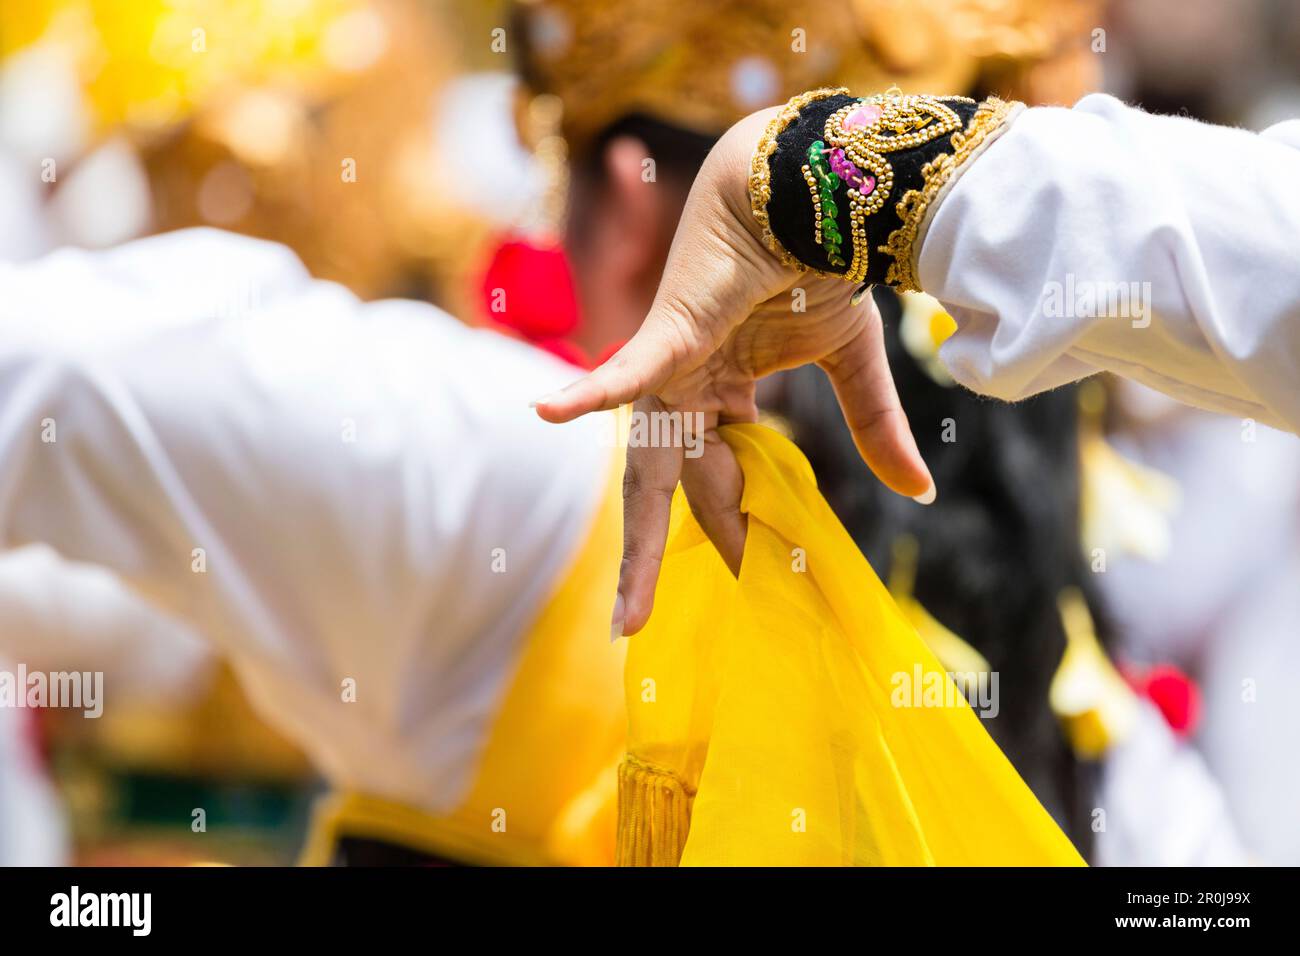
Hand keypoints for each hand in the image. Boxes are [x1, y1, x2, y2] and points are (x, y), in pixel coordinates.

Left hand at [535, 107, 933, 636]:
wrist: (811, 188)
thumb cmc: (818, 265)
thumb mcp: (851, 364)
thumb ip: (873, 429)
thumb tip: (921, 492)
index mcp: (721, 394)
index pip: (718, 478)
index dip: (733, 530)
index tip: (752, 585)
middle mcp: (686, 391)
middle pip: (669, 491)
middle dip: (655, 558)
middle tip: (636, 625)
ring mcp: (671, 370)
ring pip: (647, 470)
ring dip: (638, 544)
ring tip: (628, 614)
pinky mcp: (668, 337)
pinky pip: (626, 374)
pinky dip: (590, 392)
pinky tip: (546, 413)